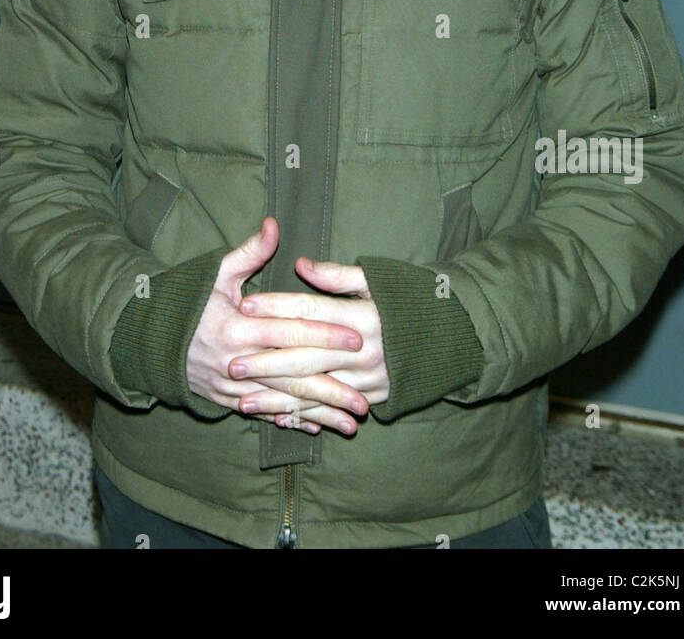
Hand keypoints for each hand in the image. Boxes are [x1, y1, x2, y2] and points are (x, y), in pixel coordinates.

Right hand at [185, 218, 369, 434]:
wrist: (146, 338)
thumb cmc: (186, 299)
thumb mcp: (216, 272)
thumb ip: (250, 252)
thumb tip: (274, 224)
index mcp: (236, 325)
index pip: (289, 331)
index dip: (324, 335)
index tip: (356, 339)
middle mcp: (236, 361)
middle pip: (292, 375)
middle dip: (331, 389)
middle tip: (365, 399)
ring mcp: (231, 386)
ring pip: (281, 402)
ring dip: (318, 414)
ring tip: (351, 424)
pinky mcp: (226, 400)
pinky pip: (263, 414)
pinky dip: (290, 422)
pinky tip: (316, 429)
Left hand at [231, 257, 390, 437]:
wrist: (451, 335)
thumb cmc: (408, 299)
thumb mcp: (377, 279)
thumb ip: (337, 275)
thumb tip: (300, 264)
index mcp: (362, 316)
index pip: (310, 311)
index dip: (276, 306)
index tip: (245, 304)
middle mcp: (364, 351)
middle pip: (306, 356)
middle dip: (266, 362)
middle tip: (232, 364)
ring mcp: (369, 378)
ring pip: (315, 390)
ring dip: (277, 398)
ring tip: (243, 401)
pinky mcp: (374, 397)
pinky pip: (333, 408)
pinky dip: (305, 415)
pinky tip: (277, 419)